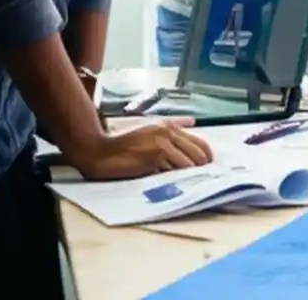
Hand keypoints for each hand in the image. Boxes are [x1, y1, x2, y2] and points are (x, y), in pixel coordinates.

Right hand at [72, 118, 213, 180]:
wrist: (100, 152)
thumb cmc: (124, 146)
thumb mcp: (150, 131)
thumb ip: (172, 128)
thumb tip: (193, 121)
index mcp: (169, 128)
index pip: (201, 144)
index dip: (206, 159)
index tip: (207, 170)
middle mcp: (168, 134)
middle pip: (199, 155)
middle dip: (201, 170)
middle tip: (199, 181)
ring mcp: (162, 145)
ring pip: (189, 165)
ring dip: (189, 176)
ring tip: (187, 185)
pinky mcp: (155, 157)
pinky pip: (174, 171)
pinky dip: (177, 180)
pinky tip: (174, 184)